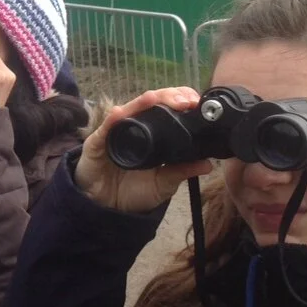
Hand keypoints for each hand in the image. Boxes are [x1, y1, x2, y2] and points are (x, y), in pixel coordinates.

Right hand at [74, 87, 212, 212]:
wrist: (109, 209)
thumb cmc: (134, 192)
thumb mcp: (164, 183)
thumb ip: (182, 172)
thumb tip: (208, 164)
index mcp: (151, 133)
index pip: (166, 108)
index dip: (179, 100)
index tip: (195, 102)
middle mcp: (133, 127)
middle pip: (150, 103)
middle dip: (167, 96)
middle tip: (185, 100)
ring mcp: (114, 132)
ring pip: (130, 109)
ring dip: (143, 102)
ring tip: (156, 99)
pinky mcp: (97, 142)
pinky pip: (105, 128)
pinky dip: (112, 119)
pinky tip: (120, 113)